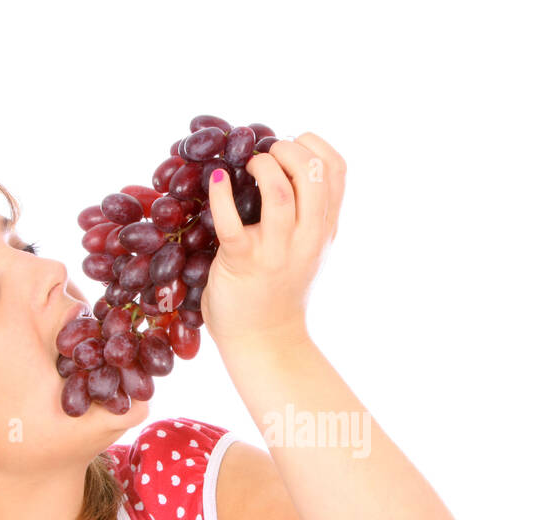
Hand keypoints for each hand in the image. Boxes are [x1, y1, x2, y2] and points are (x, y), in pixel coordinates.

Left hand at [200, 132, 345, 348]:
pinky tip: (217, 181)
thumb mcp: (310, 250)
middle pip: (314, 174)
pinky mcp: (243, 262)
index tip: (291, 145)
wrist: (264, 341)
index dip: (314, 145)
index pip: (337, 170)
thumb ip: (311, 216)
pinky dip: (221, 194)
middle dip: (288, 149)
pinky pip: (232, 223)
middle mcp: (307, 238)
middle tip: (265, 155)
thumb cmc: (279, 291)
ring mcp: (276, 251)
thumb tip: (291, 167)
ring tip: (247, 167)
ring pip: (281, 193)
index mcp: (325, 229)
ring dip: (262, 167)